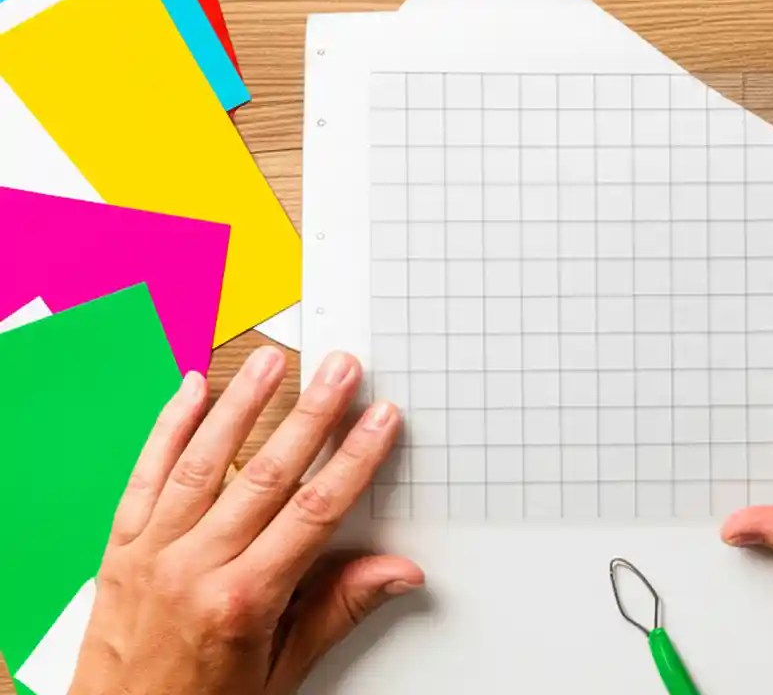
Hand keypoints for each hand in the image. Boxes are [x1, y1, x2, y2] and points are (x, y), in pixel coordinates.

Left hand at [71, 348, 423, 694]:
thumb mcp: (281, 671)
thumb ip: (337, 610)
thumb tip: (397, 573)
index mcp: (242, 601)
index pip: (313, 514)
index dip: (353, 461)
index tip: (379, 422)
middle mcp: (193, 568)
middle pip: (266, 475)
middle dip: (311, 415)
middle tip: (341, 371)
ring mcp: (152, 551)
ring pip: (204, 461)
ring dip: (242, 404)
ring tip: (273, 362)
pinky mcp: (121, 545)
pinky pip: (146, 474)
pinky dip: (168, 427)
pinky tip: (191, 390)